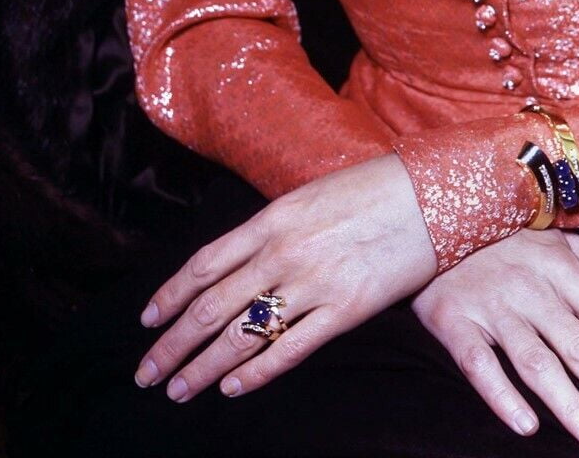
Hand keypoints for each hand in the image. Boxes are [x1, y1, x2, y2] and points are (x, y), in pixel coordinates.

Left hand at [132, 152, 437, 402]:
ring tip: (179, 391)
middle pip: (210, 307)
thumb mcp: (312, 195)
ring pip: (241, 335)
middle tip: (146, 374)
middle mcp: (283, 252)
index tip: (147, 321)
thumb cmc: (374, 188)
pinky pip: (289, 350)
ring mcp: (313, 282)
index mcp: (272, 219)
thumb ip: (275, 226)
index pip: (203, 264)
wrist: (432, 192)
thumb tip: (242, 259)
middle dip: (172, 345)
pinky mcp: (345, 309)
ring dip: (202, 368)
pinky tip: (232, 389)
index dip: (168, 296)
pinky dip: (254, 374)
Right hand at [410, 225, 578, 451]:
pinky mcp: (455, 322)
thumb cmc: (509, 238)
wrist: (434, 220)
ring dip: (571, 405)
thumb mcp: (565, 244)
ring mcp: (494, 308)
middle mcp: (534, 290)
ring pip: (537, 363)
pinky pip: (480, 365)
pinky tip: (527, 426)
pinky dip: (502, 396)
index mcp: (565, 270)